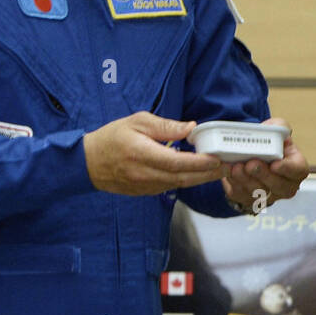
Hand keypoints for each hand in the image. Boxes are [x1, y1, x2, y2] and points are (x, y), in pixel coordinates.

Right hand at [83, 112, 224, 195]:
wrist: (88, 163)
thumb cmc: (112, 138)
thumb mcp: (137, 122)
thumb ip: (165, 126)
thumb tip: (191, 128)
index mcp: (142, 154)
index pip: (177, 162)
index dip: (199, 162)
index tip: (217, 158)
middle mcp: (145, 174)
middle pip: (183, 178)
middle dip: (208, 174)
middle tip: (228, 167)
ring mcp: (145, 186)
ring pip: (179, 185)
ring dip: (201, 179)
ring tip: (220, 171)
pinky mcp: (146, 192)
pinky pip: (171, 187)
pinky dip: (186, 181)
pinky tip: (199, 174)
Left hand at [219, 116, 308, 211]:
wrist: (251, 156)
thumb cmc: (268, 144)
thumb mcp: (276, 131)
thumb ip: (279, 127)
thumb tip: (274, 129)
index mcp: (296, 167)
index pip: (298, 170)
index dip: (288, 168)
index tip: (275, 163)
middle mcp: (286, 185)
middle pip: (279, 186)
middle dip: (264, 175)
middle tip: (251, 164)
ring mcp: (268, 195)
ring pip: (258, 192)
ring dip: (246, 180)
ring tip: (236, 167)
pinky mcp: (249, 199)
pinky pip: (242, 194)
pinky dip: (233, 183)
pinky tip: (228, 171)